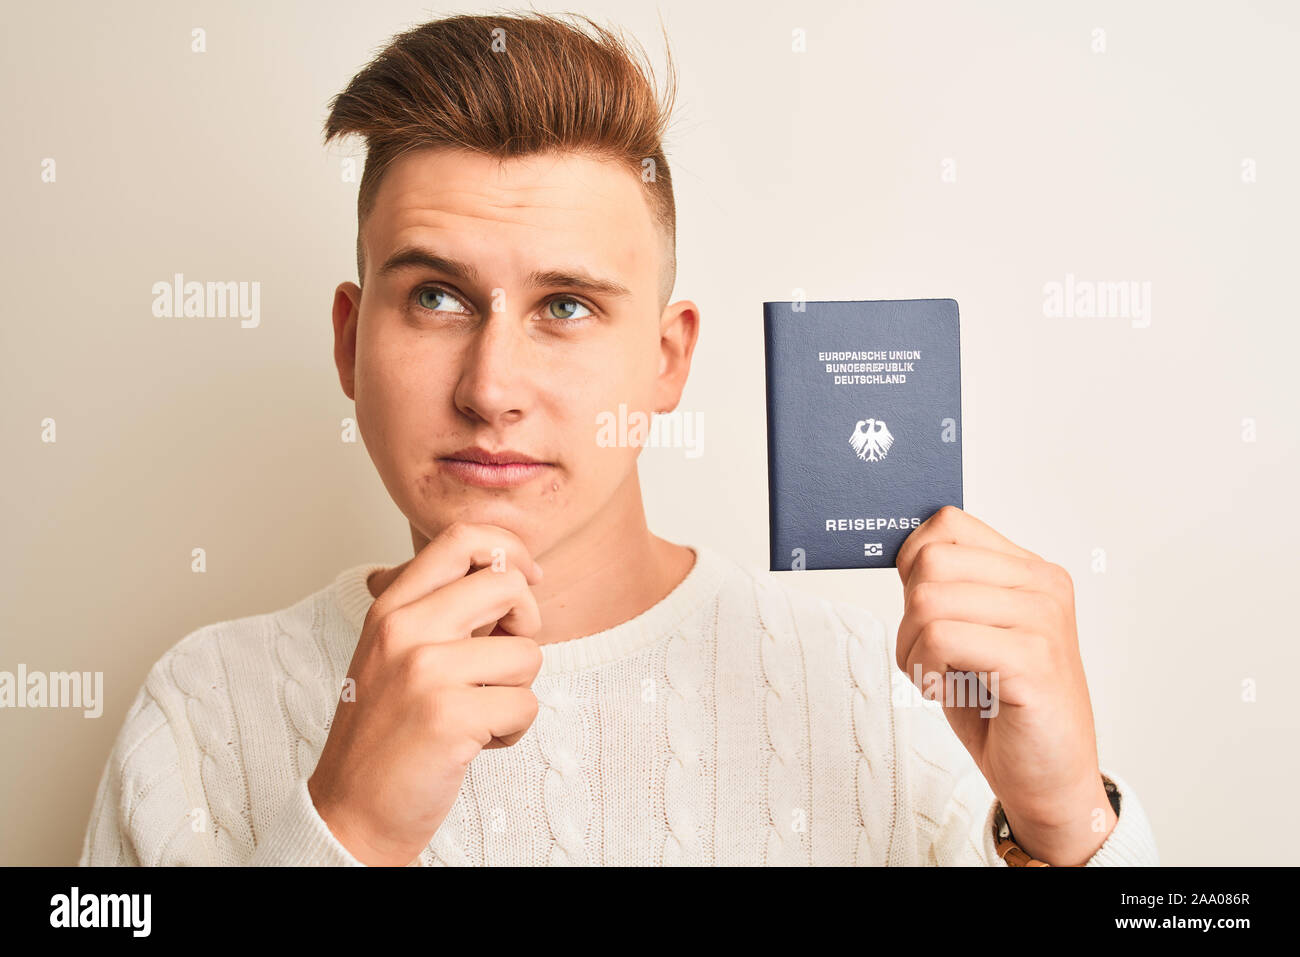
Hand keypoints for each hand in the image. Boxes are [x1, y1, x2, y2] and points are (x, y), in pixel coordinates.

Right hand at [307, 522, 545, 865]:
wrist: (352, 812)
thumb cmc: (387, 732)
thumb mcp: (396, 652)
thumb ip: (442, 610)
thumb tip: (513, 571)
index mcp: (391, 607)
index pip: (461, 539)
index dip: (511, 550)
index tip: (529, 579)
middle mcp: (403, 629)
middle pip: (509, 585)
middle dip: (526, 625)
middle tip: (501, 662)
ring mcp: (424, 671)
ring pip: (527, 653)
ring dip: (516, 691)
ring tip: (476, 714)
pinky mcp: (449, 716)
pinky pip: (526, 705)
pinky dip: (512, 730)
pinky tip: (476, 743)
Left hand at [894, 506, 1116, 864]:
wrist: (1048, 777)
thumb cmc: (1002, 706)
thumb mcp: (968, 630)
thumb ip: (946, 587)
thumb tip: (900, 550)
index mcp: (1030, 570)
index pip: (947, 524)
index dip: (912, 565)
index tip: (922, 612)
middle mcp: (1042, 586)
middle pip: (929, 561)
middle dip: (907, 615)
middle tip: (928, 657)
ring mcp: (1042, 620)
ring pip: (927, 601)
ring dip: (913, 649)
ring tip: (941, 677)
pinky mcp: (1033, 660)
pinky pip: (939, 639)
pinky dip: (926, 671)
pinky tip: (950, 692)